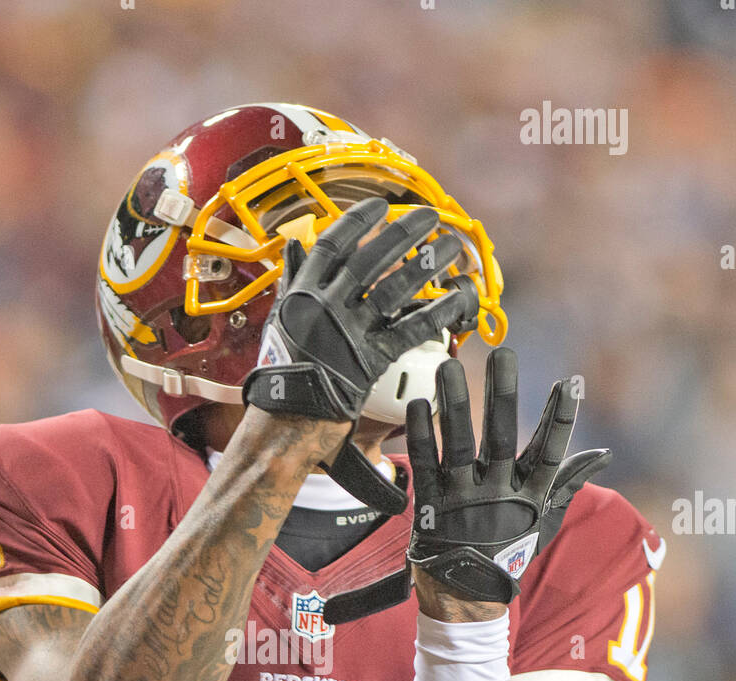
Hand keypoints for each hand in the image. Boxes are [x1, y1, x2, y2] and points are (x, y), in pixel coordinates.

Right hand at [243, 197, 477, 425]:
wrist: (288, 419)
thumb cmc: (284, 370)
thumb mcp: (280, 319)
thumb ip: (292, 281)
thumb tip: (294, 244)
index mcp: (302, 294)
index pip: (333, 245)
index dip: (359, 221)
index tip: (382, 206)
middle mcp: (325, 308)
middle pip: (370, 259)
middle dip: (402, 234)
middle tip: (429, 217)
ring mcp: (349, 333)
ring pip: (394, 289)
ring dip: (426, 265)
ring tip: (451, 246)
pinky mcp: (370, 359)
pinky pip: (409, 329)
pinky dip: (435, 313)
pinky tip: (456, 298)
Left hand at [407, 347, 609, 604]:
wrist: (465, 600)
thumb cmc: (507, 553)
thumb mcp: (543, 521)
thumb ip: (567, 482)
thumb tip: (604, 454)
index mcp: (529, 497)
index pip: (548, 453)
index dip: (559, 421)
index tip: (568, 385)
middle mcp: (497, 495)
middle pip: (501, 438)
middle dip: (502, 394)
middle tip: (502, 354)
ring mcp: (462, 500)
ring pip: (459, 445)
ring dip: (455, 404)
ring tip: (450, 366)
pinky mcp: (430, 506)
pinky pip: (425, 464)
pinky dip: (420, 435)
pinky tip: (419, 403)